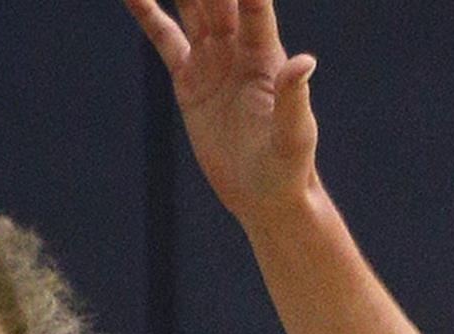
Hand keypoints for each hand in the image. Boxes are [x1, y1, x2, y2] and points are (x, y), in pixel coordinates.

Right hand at [125, 0, 318, 222]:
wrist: (263, 194)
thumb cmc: (288, 167)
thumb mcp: (294, 135)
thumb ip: (295, 98)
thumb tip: (304, 62)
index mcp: (265, 54)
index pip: (253, 3)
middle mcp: (238, 47)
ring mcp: (212, 60)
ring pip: (191, 6)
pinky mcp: (189, 79)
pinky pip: (165, 38)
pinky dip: (149, 13)